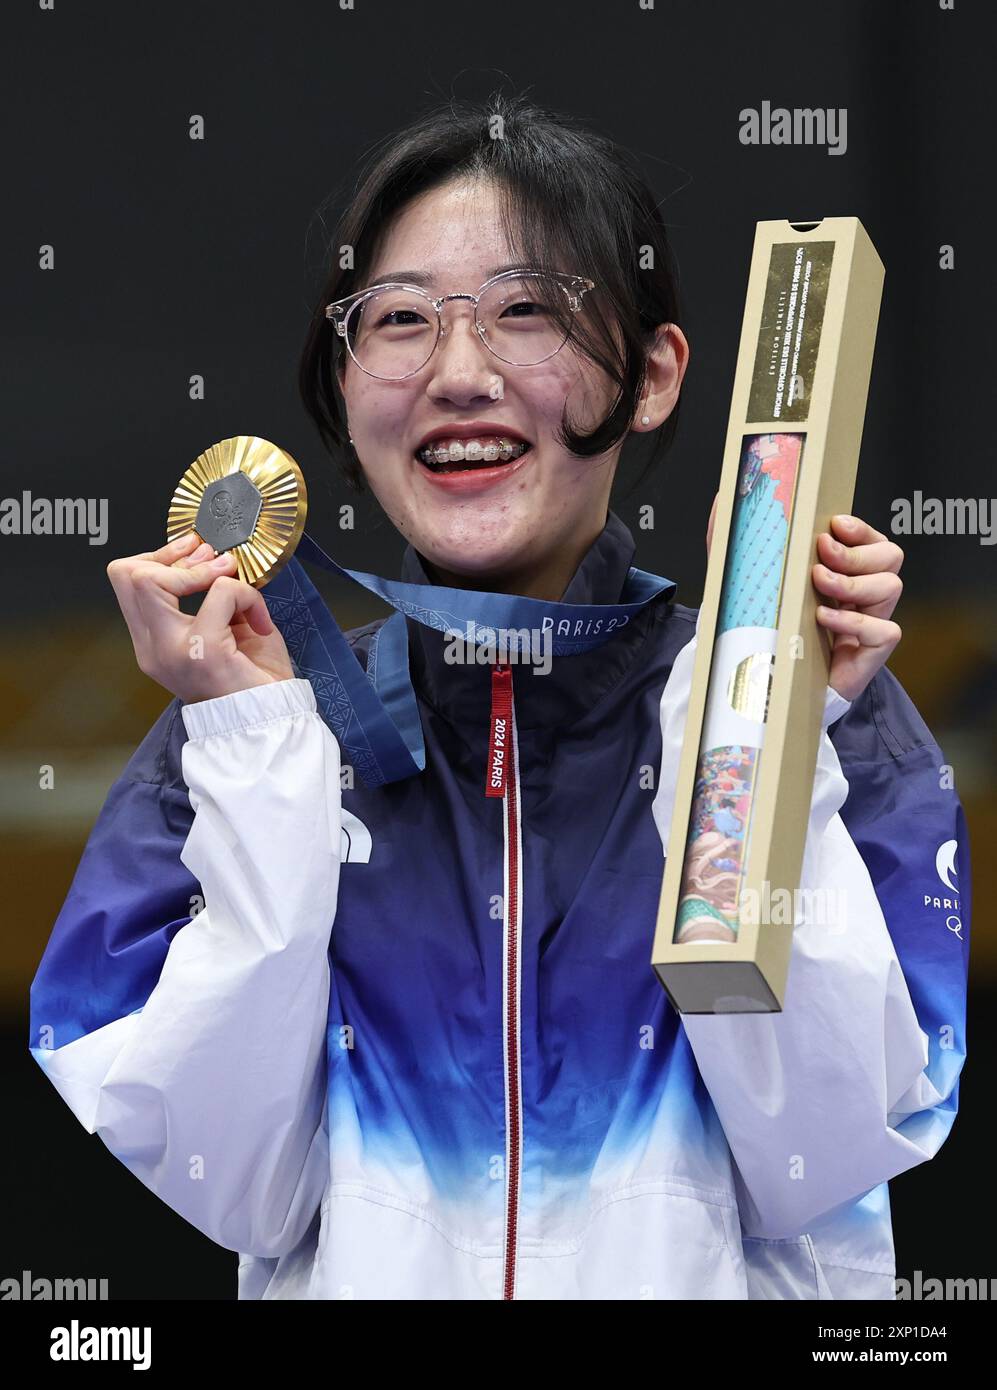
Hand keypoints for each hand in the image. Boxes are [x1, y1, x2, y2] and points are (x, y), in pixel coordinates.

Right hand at [107, 531, 293, 703]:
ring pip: (151, 580)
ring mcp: (172, 650)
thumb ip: (209, 596)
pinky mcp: (202, 650)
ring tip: (232, 583)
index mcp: (154, 644)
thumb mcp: (225, 629)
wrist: (272, 719)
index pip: (128, 583)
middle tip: (212, 562)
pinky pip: (220, 592)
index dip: (159, 557)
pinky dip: (246, 596)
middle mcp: (154, 649)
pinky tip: (259, 621)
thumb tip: (213, 556)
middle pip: (128, 576)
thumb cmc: (253, 679)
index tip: (195, 552)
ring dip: (201, 569)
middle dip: (173, 556)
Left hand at [705, 497, 903, 702]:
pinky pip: (885, 629)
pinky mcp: (873, 651)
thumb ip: (741, 539)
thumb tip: (722, 497)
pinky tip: (822, 617)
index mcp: (846, 571)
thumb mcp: (751, 578)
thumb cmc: (769, 626)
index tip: (833, 525)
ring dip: (853, 581)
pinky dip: (854, 620)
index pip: (872, 539)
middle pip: (890, 556)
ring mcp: (872, 621)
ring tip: (817, 584)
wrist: (770, 682)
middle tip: (820, 554)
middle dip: (855, 551)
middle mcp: (865, 592)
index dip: (860, 528)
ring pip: (891, 586)